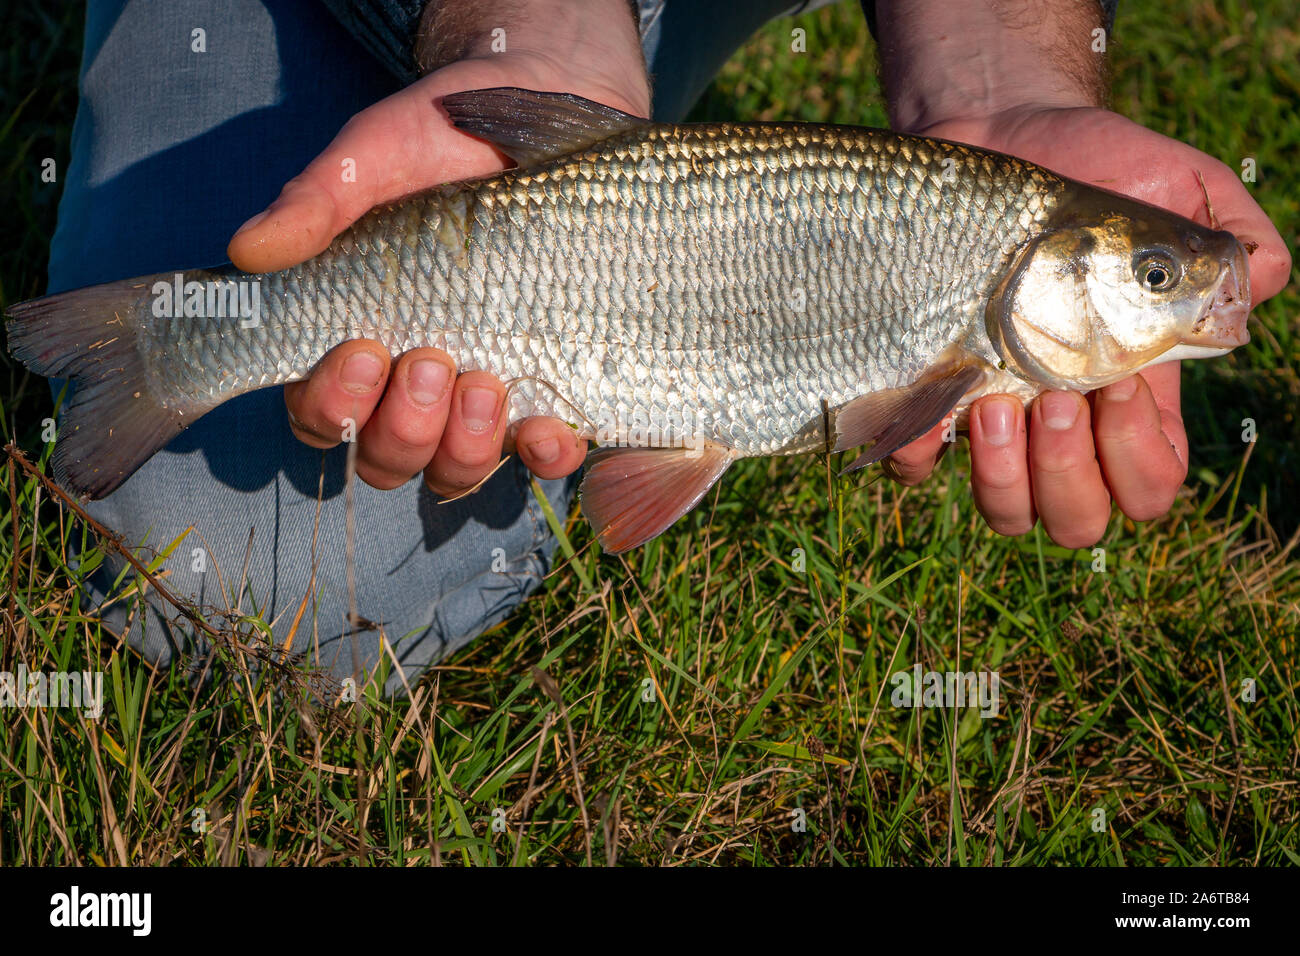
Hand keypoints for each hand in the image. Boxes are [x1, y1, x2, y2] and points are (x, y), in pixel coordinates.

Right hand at [227, 5, 649, 494]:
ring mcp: (484, 396)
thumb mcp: (380, 153)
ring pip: (456, 469)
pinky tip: (551, 431)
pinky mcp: (552, 389)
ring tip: (485, 386)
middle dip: (403, 428)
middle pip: (388, 456)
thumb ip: (320, 200)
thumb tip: (249, 251)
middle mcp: (414, 384)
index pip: (322, 411)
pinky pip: (543, 453)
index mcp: (357, 338)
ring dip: (464, 448)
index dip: (332, 403)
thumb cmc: (445, 135)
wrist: (544, 105)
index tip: (362, 349)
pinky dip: (545, 454)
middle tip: (430, 362)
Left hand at [885, 107, 1290, 546]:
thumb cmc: (1095, 169)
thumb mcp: (1176, 189)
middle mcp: (1058, 419)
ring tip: (997, 402)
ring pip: (1007, 511)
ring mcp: (991, 414)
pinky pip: (916, 463)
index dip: (1140, 461)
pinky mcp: (926, 392)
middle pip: (1078, 517)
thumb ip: (1229, 239)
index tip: (1124, 383)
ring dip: (1003, 477)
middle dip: (1070, 475)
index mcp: (1128, 391)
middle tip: (1059, 398)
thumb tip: (1259, 284)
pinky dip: (920, 450)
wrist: (1000, 135)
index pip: (1149, 482)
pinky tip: (933, 402)